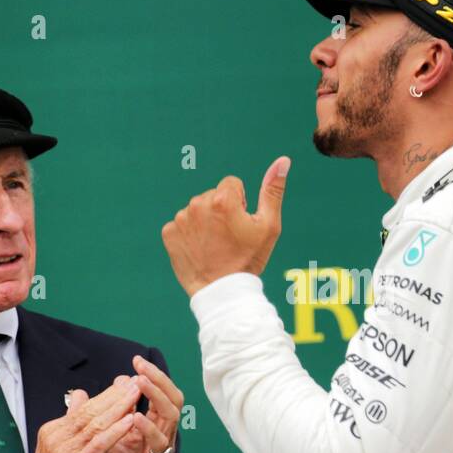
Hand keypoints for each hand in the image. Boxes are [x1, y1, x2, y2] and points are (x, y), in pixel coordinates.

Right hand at [1, 376, 139, 452]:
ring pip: (97, 423)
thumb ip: (70, 422)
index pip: (84, 407)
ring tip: (136, 393)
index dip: (107, 394)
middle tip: (135, 380)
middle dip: (116, 394)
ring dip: (119, 406)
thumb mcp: (57, 448)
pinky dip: (116, 430)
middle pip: (91, 410)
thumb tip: (80, 395)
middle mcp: (58, 436)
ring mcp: (65, 451)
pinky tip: (130, 420)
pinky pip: (99, 443)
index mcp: (53, 431)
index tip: (125, 383)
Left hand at [104, 356, 185, 452]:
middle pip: (172, 399)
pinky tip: (136, 418)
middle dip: (158, 380)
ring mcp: (164, 449)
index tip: (135, 361)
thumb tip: (117, 382)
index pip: (160, 394)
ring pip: (170, 416)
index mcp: (154, 424)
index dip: (152, 377)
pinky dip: (148, 428)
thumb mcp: (117, 434)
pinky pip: (159, 444)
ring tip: (140, 383)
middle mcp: (164, 433)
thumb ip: (118, 411)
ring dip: (156, 397)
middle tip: (141, 366)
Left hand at [162, 156, 289, 296]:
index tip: (240, 224)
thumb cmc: (249, 259)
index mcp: (223, 199)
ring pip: (197, 209)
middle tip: (228, 237)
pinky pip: (181, 224)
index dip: (240, 204)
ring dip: (205, 222)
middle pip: (213, 196)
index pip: (232, 184)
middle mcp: (198, 204)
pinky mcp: (169, 233)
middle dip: (221, 211)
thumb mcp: (269, 226)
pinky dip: (189, 234)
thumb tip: (283, 160)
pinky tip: (199, 249)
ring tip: (214, 244)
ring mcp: (181, 219)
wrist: (222, 292)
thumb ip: (273, 190)